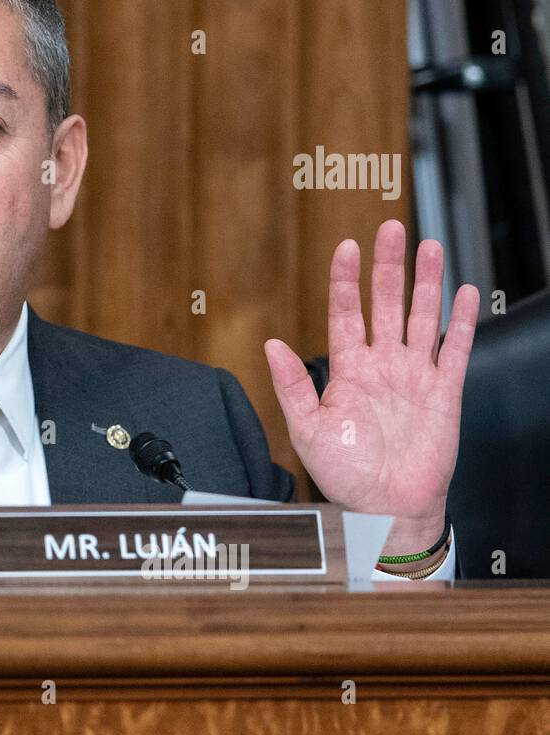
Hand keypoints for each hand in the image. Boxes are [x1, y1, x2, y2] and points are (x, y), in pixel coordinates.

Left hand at [263, 219, 478, 554]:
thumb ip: (291, 385)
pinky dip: (460, 321)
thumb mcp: (306, 428)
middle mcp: (382, 365)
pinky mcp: (444, 391)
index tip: (346, 248)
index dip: (346, 281)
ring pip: (421, 316)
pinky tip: (463, 292)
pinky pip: (455, 348)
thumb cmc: (344, 473)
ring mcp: (414, 375)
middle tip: (391, 228)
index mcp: (347, 370)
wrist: (384, 506)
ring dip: (425, 281)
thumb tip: (270, 345)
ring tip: (428, 246)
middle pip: (386, 303)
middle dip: (389, 266)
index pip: (346, 314)